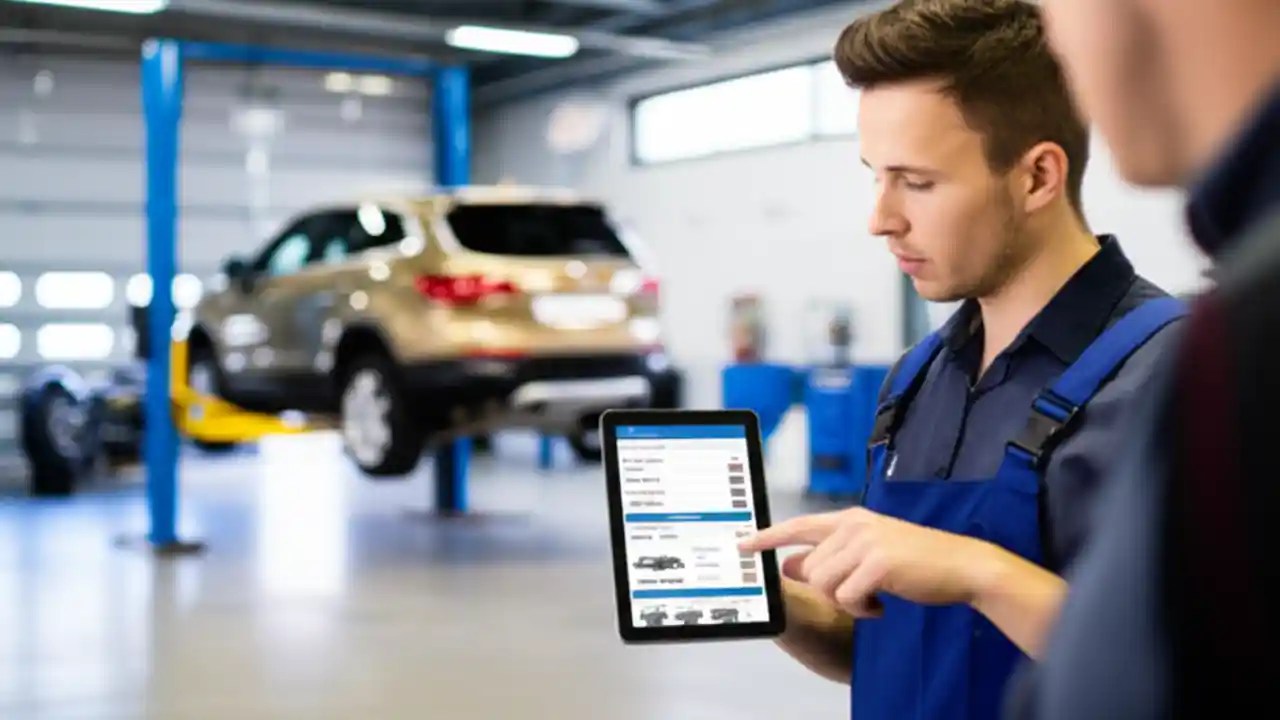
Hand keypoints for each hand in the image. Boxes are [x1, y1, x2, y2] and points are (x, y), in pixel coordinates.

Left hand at [740, 507, 998, 617]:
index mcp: (849, 519)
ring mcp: (865, 541)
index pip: (798, 525)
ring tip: (874, 597)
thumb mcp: (868, 555)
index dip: (768, 536)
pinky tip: (883, 604)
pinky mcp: (877, 562)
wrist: (961, 566)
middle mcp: (853, 525)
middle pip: (810, 569)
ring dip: (848, 602)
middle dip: (831, 591)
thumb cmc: (915, 563)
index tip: (743, 544)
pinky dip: (862, 610)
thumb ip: (831, 557)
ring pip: (824, 585)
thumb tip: (791, 567)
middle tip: (862, 594)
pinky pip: (846, 598)